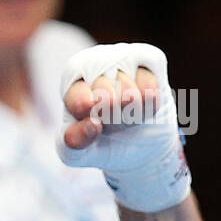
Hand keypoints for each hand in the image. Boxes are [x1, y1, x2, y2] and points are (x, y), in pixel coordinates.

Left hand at [57, 43, 190, 212]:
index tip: (89, 115)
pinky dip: (149, 87)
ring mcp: (123, 64)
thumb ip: (71, 145)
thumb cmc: (104, 150)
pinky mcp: (149, 64)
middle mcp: (96, 69)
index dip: (81, 98)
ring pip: (124, 75)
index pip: (74, 83)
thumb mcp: (78, 155)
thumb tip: (87, 126)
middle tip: (116, 116)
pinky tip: (147, 104)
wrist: (141, 157)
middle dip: (108, 102)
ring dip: (129, 99)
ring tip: (132, 113)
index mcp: (74, 86)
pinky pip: (148, 65)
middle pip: (100, 81)